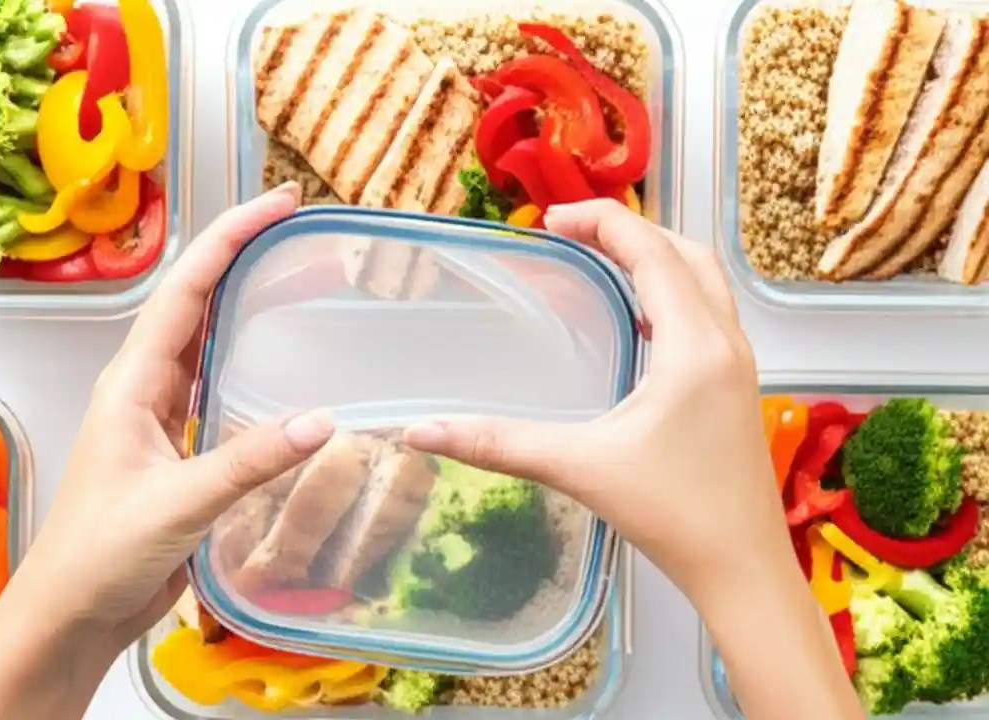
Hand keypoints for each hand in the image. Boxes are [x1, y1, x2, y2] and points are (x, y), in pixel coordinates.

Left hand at [27, 182, 335, 645]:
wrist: (70, 615)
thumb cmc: (99, 554)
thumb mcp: (178, 503)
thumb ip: (248, 461)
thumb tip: (322, 420)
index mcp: (132, 383)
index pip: (185, 290)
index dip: (230, 238)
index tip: (278, 204)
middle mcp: (143, 390)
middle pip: (198, 305)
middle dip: (246, 261)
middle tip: (304, 236)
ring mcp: (159, 421)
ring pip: (207, 346)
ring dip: (249, 312)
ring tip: (302, 285)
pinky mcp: (177, 454)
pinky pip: (216, 392)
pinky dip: (249, 369)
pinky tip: (283, 373)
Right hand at [402, 200, 862, 719]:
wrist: (744, 570)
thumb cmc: (675, 516)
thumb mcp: (580, 469)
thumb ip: (499, 444)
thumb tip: (422, 431)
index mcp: (694, 345)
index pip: (652, 252)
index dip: (602, 222)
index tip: (551, 220)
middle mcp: (726, 342)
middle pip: (686, 253)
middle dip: (630, 231)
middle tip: (573, 233)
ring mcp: (739, 366)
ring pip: (705, 282)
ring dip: (657, 259)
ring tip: (602, 262)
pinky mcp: (737, 389)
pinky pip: (709, 315)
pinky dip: (673, 294)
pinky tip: (638, 324)